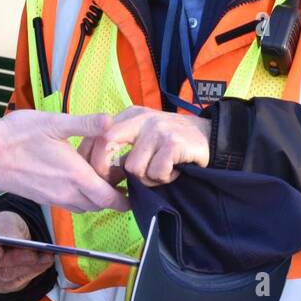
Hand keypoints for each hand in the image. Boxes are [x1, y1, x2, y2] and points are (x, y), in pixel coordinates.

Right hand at [0, 110, 128, 212]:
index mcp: (75, 176)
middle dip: (112, 197)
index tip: (134, 190)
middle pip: (98, 205)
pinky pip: (68, 203)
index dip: (125, 199)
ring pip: (83, 206)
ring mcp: (52, 198)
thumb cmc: (18, 135)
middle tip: (119, 179)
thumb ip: (85, 124)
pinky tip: (74, 177)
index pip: (108, 199)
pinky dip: (78, 196)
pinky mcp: (41, 198)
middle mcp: (66, 193)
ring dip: (94, 198)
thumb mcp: (54, 122)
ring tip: (99, 178)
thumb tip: (111, 121)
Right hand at [0, 211, 53, 294]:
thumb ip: (7, 227)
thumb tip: (13, 240)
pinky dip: (33, 271)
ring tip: (45, 256)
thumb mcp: (5, 219)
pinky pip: (17, 282)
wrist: (11, 237)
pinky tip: (45, 262)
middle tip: (32, 253)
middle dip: (15, 259)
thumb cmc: (3, 226)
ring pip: (7, 275)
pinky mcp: (1, 286)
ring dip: (27, 266)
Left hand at [83, 107, 210, 186]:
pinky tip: (173, 170)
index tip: (93, 178)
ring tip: (160, 171)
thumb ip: (121, 147)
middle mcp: (141, 118)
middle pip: (106, 142)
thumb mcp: (143, 136)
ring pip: (133, 167)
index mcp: (130, 115)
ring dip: (146, 178)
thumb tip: (97, 173)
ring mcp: (158, 129)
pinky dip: (164, 178)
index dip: (90, 158)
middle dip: (106, 170)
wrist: (210, 137)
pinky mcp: (174, 143)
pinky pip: (156, 173)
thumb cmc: (170, 142)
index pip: (97, 133)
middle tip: (118, 185)